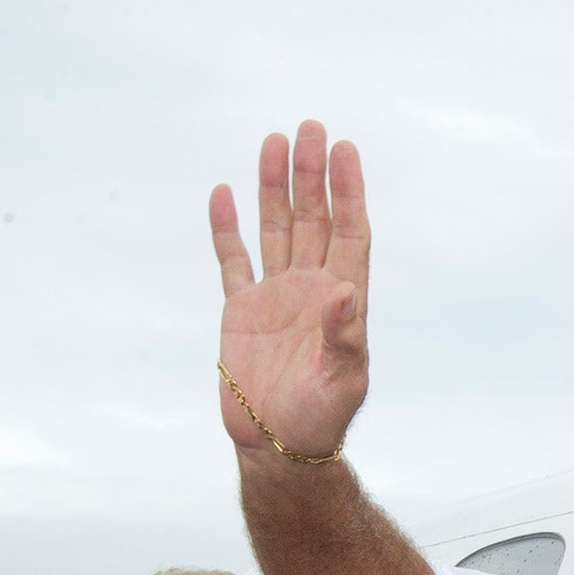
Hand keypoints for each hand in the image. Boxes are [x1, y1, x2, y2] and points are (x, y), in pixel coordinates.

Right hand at [210, 123, 370, 466]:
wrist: (277, 447)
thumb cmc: (320, 420)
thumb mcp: (342, 380)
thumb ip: (344, 335)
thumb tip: (344, 292)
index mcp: (341, 301)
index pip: (349, 233)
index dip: (349, 192)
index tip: (346, 150)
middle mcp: (310, 289)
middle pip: (313, 219)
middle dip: (313, 175)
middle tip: (311, 127)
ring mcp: (275, 296)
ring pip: (276, 228)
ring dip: (276, 187)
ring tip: (274, 141)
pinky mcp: (241, 310)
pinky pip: (233, 259)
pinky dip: (227, 228)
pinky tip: (223, 192)